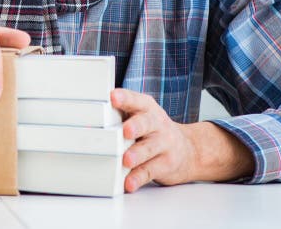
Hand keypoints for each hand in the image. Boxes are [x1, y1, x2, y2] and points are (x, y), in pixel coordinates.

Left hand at [111, 88, 253, 191]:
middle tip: (125, 130)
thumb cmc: (155, 130)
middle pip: (146, 122)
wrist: (189, 150)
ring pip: (149, 148)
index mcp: (147, 108)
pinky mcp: (165, 165)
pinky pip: (150, 171)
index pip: (136, 100)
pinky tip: (129, 183)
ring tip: (126, 160)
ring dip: (137, 154)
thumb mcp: (143, 114)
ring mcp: (163, 144)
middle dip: (136, 126)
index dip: (125, 98)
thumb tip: (91, 113)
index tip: (113, 97)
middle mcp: (157, 124)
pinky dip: (138, 177)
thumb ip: (122, 112)